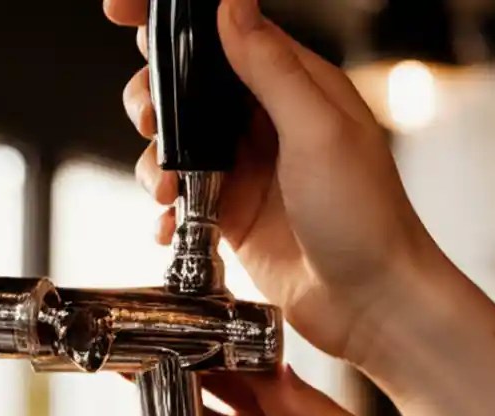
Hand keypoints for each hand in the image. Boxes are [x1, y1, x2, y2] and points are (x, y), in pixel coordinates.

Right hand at [105, 0, 441, 363]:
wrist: (372, 305)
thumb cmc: (367, 220)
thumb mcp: (318, 131)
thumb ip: (271, 67)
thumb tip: (232, 5)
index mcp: (297, 84)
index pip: (227, 30)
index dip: (174, 21)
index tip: (122, 10)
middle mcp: (269, 122)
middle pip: (190, 86)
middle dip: (155, 97)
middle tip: (148, 120)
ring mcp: (248, 169)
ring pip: (176, 143)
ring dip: (155, 162)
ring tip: (165, 189)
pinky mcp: (233, 214)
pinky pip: (181, 198)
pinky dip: (164, 209)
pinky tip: (169, 225)